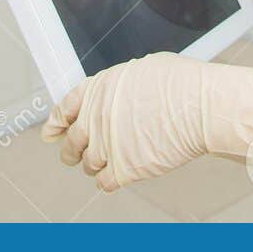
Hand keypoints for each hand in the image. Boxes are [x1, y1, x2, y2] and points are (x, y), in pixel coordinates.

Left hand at [43, 52, 252, 191]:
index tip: (52, 132)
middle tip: (74, 155)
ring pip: (87, 164)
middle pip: (71, 142)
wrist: (200, 108)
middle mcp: (96, 118)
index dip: (55, 122)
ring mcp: (107, 145)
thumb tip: (118, 94)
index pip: (63, 109)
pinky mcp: (123, 170)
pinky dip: (109, 180)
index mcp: (98, 89)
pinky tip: (118, 175)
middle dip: (71, 150)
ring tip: (108, 161)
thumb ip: (118, 86)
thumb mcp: (141, 70)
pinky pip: (104, 182)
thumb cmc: (181, 84)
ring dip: (94, 164)